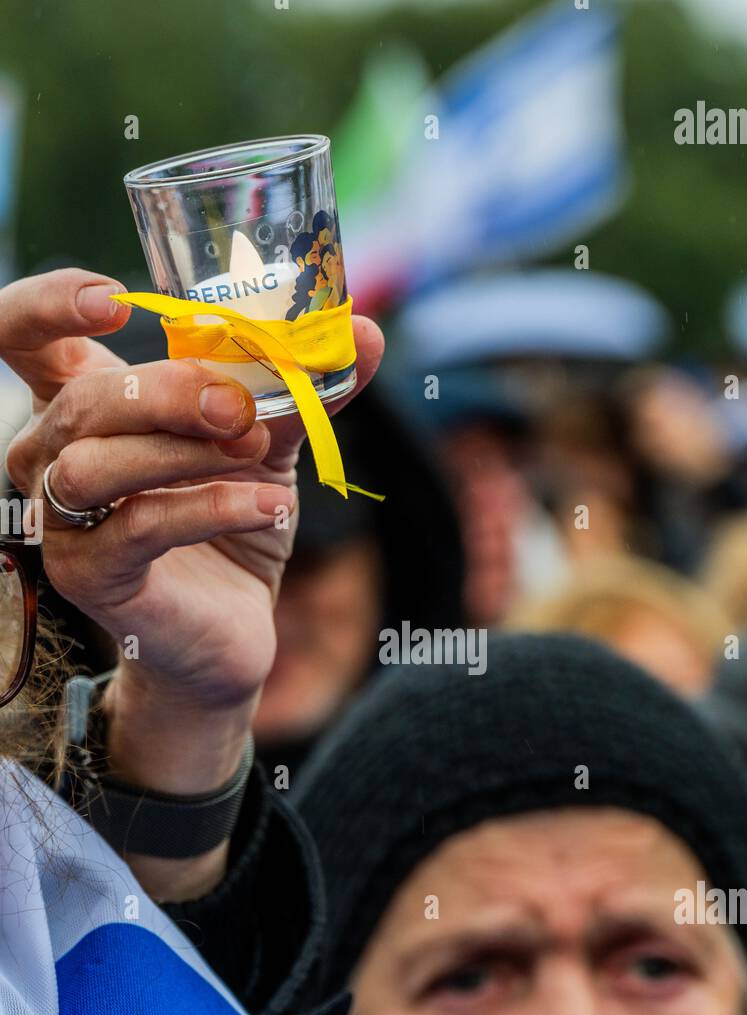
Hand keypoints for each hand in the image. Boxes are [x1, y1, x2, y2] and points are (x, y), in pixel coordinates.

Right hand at [0, 267, 383, 894]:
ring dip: (184, 451)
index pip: (25, 336)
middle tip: (244, 408)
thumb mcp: (270, 445)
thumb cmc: (232, 524)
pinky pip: (140, 528)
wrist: (232, 632)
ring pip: (94, 464)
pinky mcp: (93, 576)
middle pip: (84, 398)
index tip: (115, 299)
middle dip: (173, 391)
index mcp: (85, 406)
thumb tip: (363, 331)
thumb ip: (303, 385)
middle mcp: (54, 457)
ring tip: (259, 454)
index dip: (49, 306)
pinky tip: (269, 507)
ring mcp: (65, 522)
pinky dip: (211, 508)